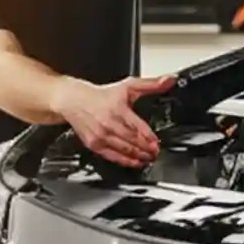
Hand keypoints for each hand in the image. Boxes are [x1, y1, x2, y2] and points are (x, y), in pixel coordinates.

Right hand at [51, 75, 171, 167]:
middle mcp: (108, 123)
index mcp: (118, 109)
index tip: (156, 142)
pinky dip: (125, 161)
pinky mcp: (94, 144)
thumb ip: (150, 84)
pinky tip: (135, 162)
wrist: (74, 101)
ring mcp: (101, 135)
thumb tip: (169, 80)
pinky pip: (112, 156)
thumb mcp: (127, 86)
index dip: (148, 136)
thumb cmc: (102, 95)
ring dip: (138, 156)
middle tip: (156, 152)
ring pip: (123, 149)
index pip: (137, 126)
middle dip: (146, 148)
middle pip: (132, 140)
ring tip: (149, 158)